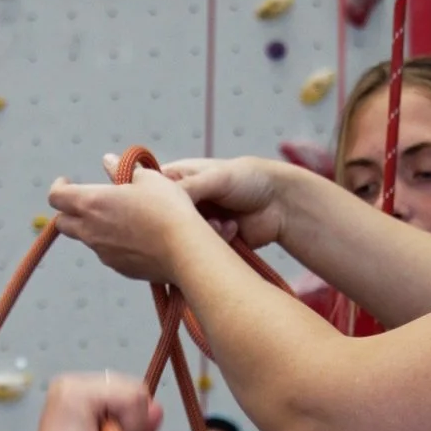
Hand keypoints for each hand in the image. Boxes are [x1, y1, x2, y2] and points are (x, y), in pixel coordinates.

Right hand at [21, 371, 160, 430]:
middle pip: (136, 391)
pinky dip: (128, 426)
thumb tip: (157, 407)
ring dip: (130, 428)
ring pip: (136, 393)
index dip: (132, 426)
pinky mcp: (75, 391)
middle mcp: (74, 387)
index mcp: (81, 400)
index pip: (130, 397)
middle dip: (132, 425)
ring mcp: (73, 386)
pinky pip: (132, 398)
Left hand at [46, 161, 209, 284]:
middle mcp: (90, 230)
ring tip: (120, 217)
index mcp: (92, 203)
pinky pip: (107, 253)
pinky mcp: (119, 268)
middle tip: (89, 202)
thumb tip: (108, 161)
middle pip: (64, 223)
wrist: (185, 250)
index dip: (58, 188)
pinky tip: (136, 237)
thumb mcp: (148, 179)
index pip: (57, 197)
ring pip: (87, 239)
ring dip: (93, 227)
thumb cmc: (166, 208)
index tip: (67, 182)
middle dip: (70, 211)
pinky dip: (113, 243)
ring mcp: (103, 252)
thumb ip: (122, 170)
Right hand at [151, 154, 302, 250]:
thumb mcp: (215, 177)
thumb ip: (188, 187)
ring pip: (181, 239)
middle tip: (203, 217)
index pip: (149, 191)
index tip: (160, 209)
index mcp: (177, 180)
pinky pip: (199, 253)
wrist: (280, 204)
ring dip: (203, 233)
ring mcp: (193, 226)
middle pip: (163, 220)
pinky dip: (215, 243)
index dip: (150, 201)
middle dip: (180, 223)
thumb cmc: (248, 180)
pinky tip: (232, 231)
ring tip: (223, 223)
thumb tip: (161, 200)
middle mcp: (182, 204)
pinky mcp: (206, 246)